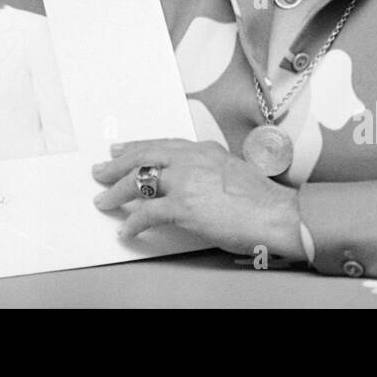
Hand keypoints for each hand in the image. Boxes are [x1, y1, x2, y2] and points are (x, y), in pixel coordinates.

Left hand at [91, 138, 304, 259]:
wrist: (276, 214)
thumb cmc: (261, 199)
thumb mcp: (232, 170)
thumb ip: (208, 170)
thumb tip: (193, 181)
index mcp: (202, 150)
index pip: (160, 145)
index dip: (136, 147)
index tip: (119, 149)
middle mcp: (191, 159)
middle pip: (143, 157)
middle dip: (117, 165)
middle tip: (99, 172)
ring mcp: (186, 181)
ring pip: (139, 182)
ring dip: (116, 193)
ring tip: (103, 202)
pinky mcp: (184, 206)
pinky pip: (147, 214)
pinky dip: (132, 224)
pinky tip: (125, 232)